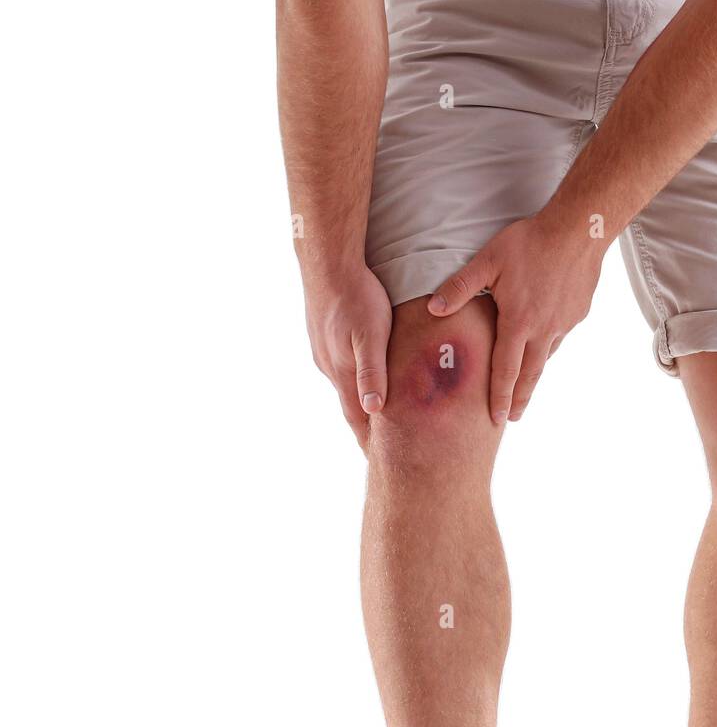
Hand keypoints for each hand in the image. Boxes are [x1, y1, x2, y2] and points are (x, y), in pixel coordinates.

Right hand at [305, 264, 393, 449]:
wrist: (326, 260)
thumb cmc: (356, 296)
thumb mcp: (370, 335)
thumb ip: (372, 372)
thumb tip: (373, 410)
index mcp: (343, 372)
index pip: (357, 419)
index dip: (369, 443)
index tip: (380, 466)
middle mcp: (330, 367)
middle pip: (351, 407)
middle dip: (366, 430)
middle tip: (382, 455)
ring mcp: (324, 351)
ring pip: (347, 386)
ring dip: (360, 405)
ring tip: (377, 422)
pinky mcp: (325, 336)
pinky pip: (343, 367)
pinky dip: (355, 381)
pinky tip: (363, 379)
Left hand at [428, 214, 603, 422]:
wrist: (579, 230)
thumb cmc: (529, 242)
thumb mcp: (487, 261)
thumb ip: (460, 287)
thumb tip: (432, 308)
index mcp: (518, 322)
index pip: (506, 370)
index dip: (499, 397)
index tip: (496, 419)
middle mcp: (543, 330)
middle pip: (530, 375)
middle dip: (519, 400)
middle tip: (512, 418)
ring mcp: (563, 323)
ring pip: (546, 357)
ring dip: (534, 376)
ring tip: (526, 389)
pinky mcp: (577, 314)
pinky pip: (559, 337)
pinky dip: (548, 347)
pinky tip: (542, 343)